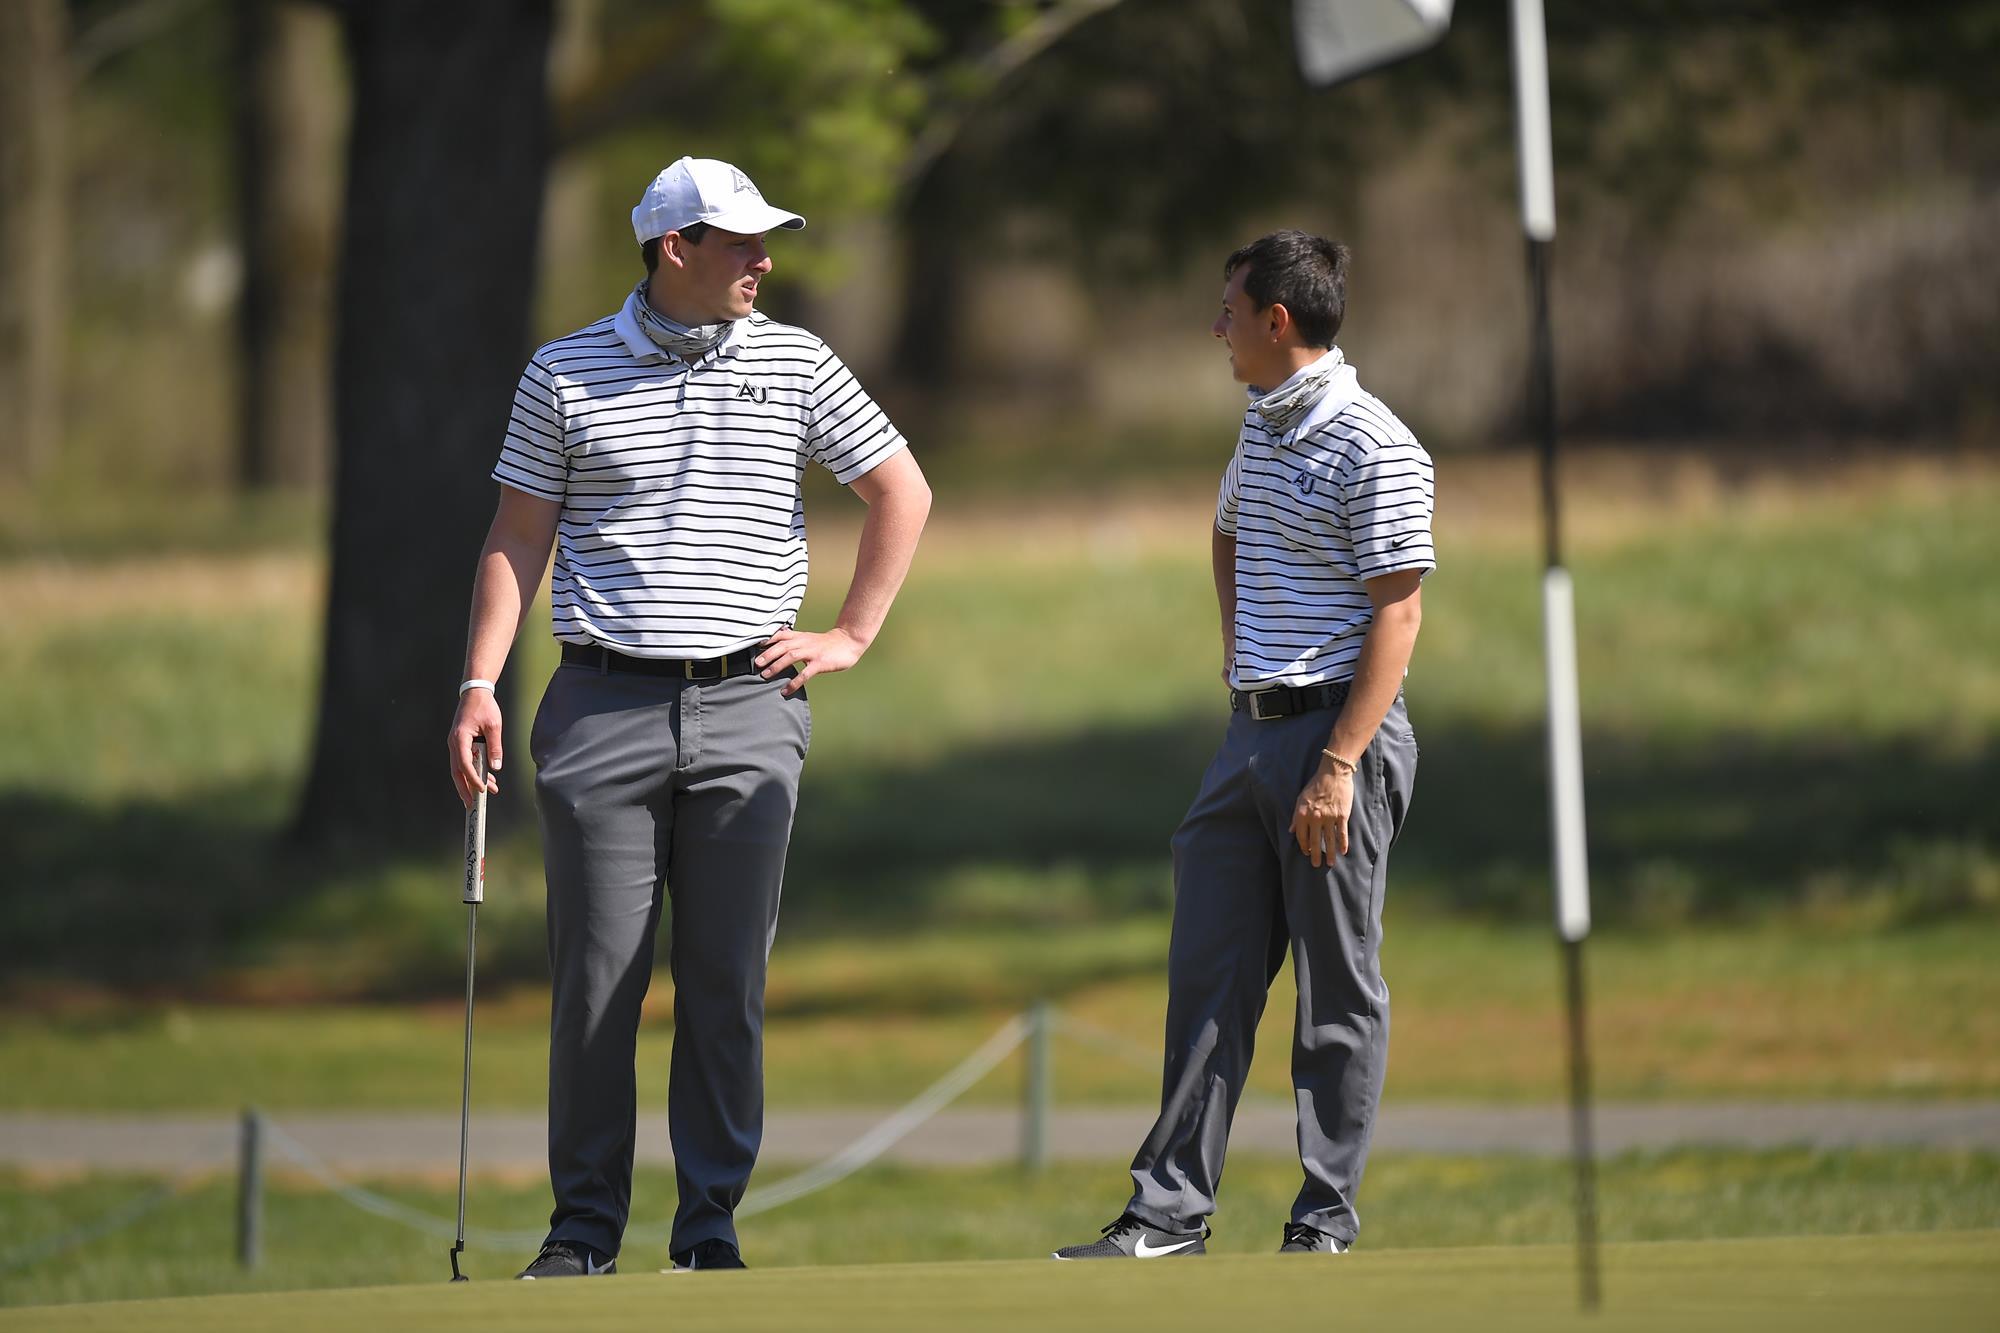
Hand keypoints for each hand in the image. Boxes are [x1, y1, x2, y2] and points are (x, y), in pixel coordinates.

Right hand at [447, 690, 503, 810]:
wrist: (475, 693)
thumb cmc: (484, 707)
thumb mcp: (494, 726)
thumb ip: (495, 747)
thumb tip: (496, 767)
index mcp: (460, 738)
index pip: (463, 763)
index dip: (472, 778)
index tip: (481, 788)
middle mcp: (454, 743)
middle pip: (457, 771)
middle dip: (464, 789)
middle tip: (472, 804)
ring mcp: (456, 745)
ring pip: (460, 769)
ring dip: (471, 781)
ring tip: (487, 792)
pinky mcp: (461, 744)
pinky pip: (465, 762)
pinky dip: (474, 772)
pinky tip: (487, 779)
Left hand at [755, 626, 863, 696]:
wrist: (848, 641)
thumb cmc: (826, 643)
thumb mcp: (808, 639)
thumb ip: (793, 642)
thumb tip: (774, 649)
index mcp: (800, 636)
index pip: (780, 635)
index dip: (766, 640)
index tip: (753, 646)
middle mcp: (804, 642)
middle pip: (782, 646)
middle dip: (768, 654)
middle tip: (756, 664)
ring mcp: (812, 652)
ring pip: (791, 656)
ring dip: (777, 666)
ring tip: (765, 675)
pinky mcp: (820, 663)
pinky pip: (805, 673)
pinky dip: (794, 682)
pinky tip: (786, 690)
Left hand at [1290, 757, 1354, 866]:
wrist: (1333, 773)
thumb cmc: (1315, 785)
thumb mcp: (1300, 799)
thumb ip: (1296, 816)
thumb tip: (1292, 830)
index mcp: (1303, 814)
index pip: (1302, 836)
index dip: (1304, 846)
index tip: (1307, 852)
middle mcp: (1315, 818)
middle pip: (1315, 841)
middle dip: (1315, 855)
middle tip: (1316, 865)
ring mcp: (1329, 817)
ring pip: (1329, 840)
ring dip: (1329, 853)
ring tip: (1330, 863)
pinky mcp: (1342, 815)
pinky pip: (1342, 833)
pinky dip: (1343, 844)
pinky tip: (1343, 852)